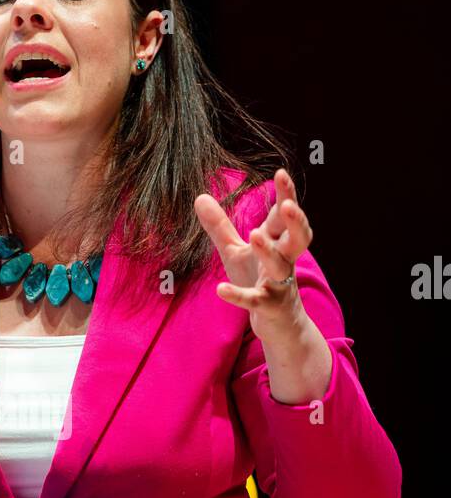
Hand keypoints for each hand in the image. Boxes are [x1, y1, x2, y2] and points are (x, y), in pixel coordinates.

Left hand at [194, 168, 312, 339]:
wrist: (279, 324)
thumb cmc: (258, 279)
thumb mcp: (236, 251)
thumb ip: (220, 227)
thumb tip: (199, 196)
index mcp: (276, 243)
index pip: (283, 216)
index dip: (286, 196)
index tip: (281, 174)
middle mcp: (283, 260)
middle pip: (297, 238)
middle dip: (296, 221)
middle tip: (288, 205)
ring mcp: (278, 284)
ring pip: (281, 265)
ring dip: (269, 251)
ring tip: (254, 234)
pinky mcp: (269, 307)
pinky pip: (256, 300)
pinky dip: (238, 295)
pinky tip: (220, 290)